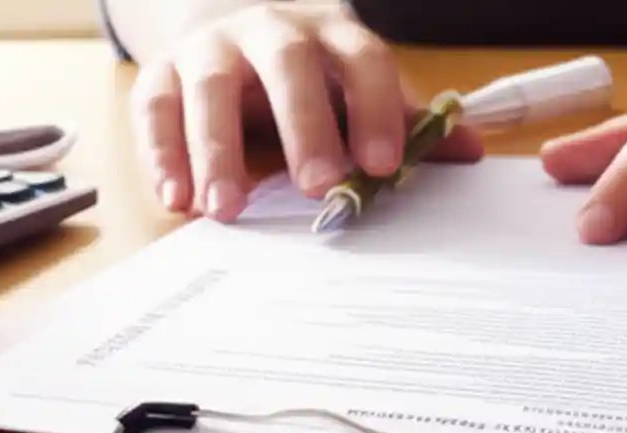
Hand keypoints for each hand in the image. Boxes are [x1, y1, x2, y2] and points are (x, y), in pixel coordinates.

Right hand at [128, 4, 483, 221]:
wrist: (232, 34)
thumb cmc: (308, 78)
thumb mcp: (356, 92)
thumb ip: (403, 123)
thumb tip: (472, 153)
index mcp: (331, 33)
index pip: (362, 59)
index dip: (376, 109)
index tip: (384, 165)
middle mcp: (270, 30)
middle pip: (288, 62)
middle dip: (303, 123)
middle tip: (316, 186)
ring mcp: (211, 47)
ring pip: (209, 86)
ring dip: (216, 149)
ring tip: (227, 209)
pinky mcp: (162, 71)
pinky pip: (154, 106)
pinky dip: (161, 154)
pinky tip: (176, 200)